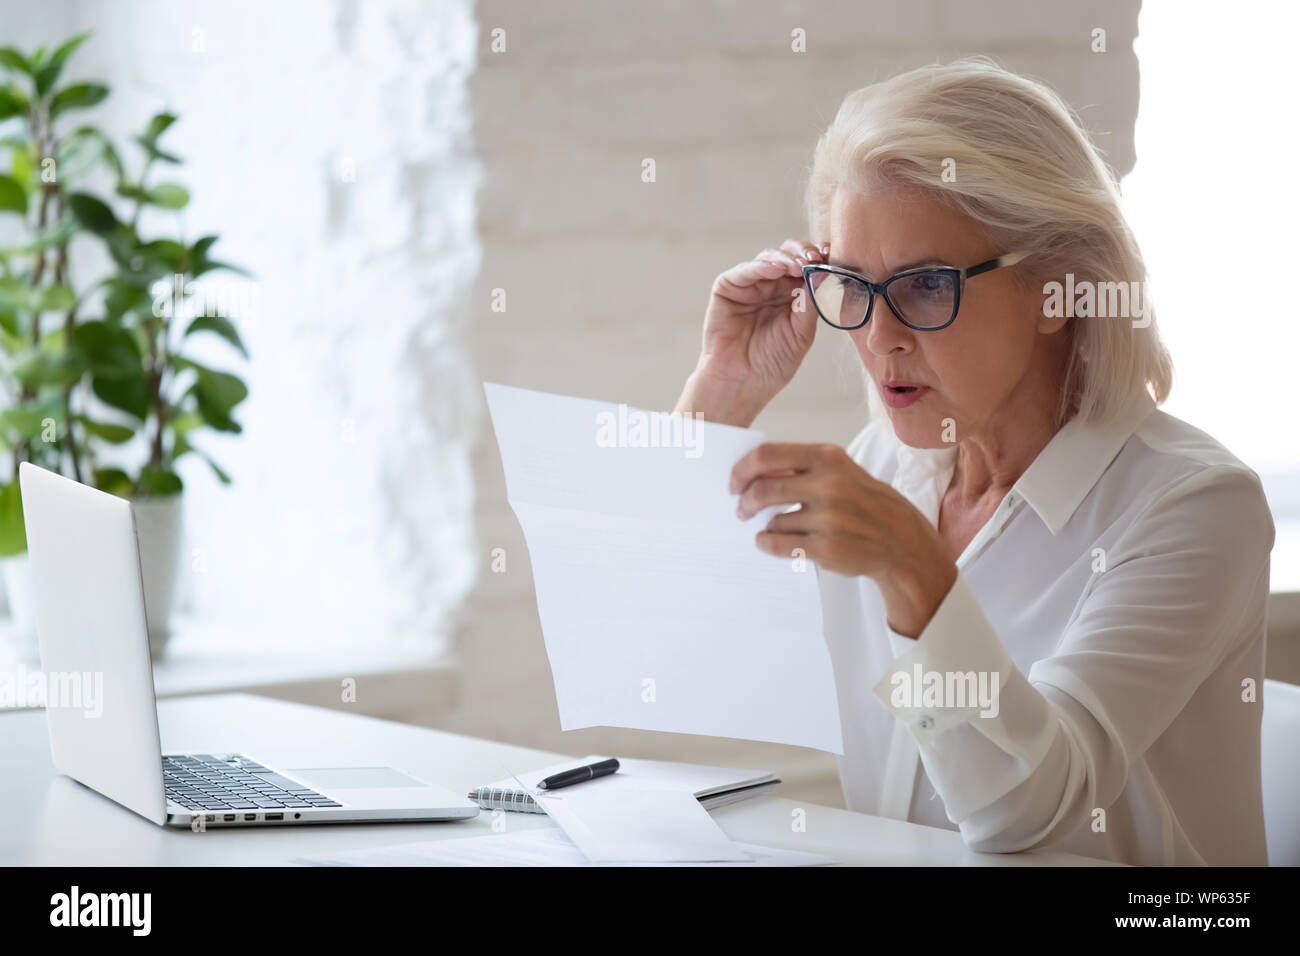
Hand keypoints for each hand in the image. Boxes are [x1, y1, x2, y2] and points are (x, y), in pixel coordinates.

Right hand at [675, 239, 826, 426]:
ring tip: (800, 265)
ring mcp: (750, 286)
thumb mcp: (802, 334)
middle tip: (816, 258)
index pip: (808, 267)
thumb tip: (824, 275)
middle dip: (805, 253)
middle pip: (790, 255)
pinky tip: (778, 269)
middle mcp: (771, 286)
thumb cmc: (771, 364)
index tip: (832, 257)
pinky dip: (762, 266)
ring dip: (787, 257)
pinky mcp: (727, 288)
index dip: (820, 259)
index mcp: (792, 296)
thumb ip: (811, 304)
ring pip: (769, 257)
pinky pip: (746, 270)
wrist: (742, 384)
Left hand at [730, 442, 957, 637]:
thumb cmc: (864, 503)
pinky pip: (778, 544)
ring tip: (772, 528)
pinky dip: (767, 544)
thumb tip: (750, 473)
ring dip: (764, 527)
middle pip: (762, 489)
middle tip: (741, 510)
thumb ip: (800, 468)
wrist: (902, 541)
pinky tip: (770, 542)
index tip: (733, 483)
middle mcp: (829, 484)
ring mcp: (829, 517)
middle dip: (744, 502)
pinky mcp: (827, 547)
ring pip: (771, 521)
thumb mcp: (839, 471)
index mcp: (827, 457)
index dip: (742, 470)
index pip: (766, 456)